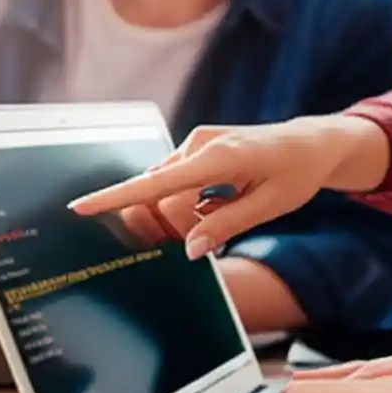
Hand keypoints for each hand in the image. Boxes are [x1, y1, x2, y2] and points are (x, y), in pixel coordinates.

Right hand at [67, 116, 389, 258]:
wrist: (310, 143)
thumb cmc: (296, 174)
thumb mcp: (270, 206)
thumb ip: (227, 226)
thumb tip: (188, 250)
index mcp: (220, 156)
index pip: (158, 181)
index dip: (118, 196)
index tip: (81, 206)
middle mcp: (201, 143)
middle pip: (163, 196)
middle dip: (177, 223)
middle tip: (212, 235)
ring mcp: (196, 142)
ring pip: (168, 190)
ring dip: (184, 214)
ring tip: (224, 213)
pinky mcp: (197, 146)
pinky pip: (177, 181)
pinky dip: (188, 201)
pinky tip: (217, 202)